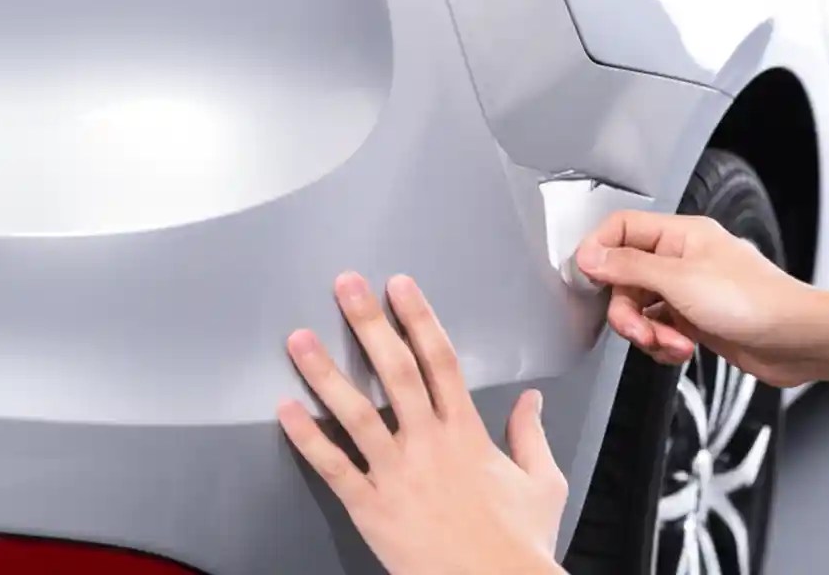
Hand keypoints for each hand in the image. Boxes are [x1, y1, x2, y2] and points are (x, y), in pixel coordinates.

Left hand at [277, 273, 568, 574]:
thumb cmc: (520, 542)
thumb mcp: (543, 482)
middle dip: (369, 324)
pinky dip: (307, 439)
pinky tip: (285, 410)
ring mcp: (397, 475)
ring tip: (298, 339)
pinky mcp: (372, 508)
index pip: (441, 360)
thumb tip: (532, 400)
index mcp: (468, 432)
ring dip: (325, 373)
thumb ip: (532, 435)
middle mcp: (430, 443)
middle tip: (345, 286)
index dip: (418, 318)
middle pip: (395, 371)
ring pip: (356, 413)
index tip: (399, 286)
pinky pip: (334, 468)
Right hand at [574, 211, 826, 386]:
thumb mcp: (680, 281)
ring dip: (646, 332)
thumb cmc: (755, 302)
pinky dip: (662, 343)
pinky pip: (659, 329)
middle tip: (638, 329)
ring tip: (669, 342)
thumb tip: (590, 255)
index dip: (599, 252)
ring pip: (640, 308)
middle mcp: (682, 259)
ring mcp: (688, 290)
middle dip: (626, 310)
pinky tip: (681, 350)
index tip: (589, 280)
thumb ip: (629, 267)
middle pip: (625, 277)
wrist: (798, 340)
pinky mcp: (695, 320)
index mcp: (681, 235)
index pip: (622, 228)